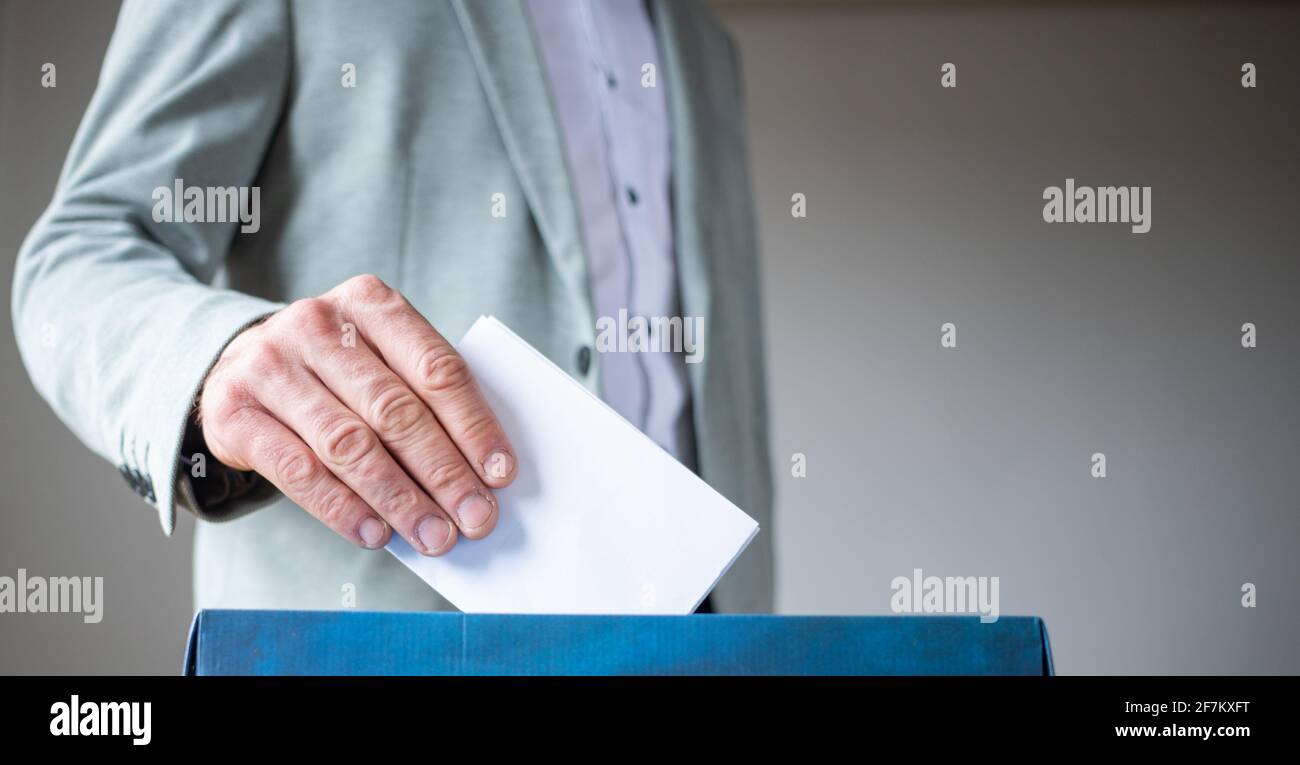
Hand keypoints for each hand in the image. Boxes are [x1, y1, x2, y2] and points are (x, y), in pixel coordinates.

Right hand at [198, 274, 516, 555]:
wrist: (240, 365)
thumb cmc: (335, 369)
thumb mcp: (379, 357)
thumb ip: (422, 395)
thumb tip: (481, 472)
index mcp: (369, 302)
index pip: (436, 369)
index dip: (474, 426)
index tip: (501, 474)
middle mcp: (316, 325)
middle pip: (396, 410)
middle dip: (444, 473)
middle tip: (476, 518)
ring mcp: (269, 365)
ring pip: (349, 445)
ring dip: (400, 500)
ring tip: (434, 535)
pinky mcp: (234, 412)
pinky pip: (299, 471)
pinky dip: (343, 509)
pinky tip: (376, 534)